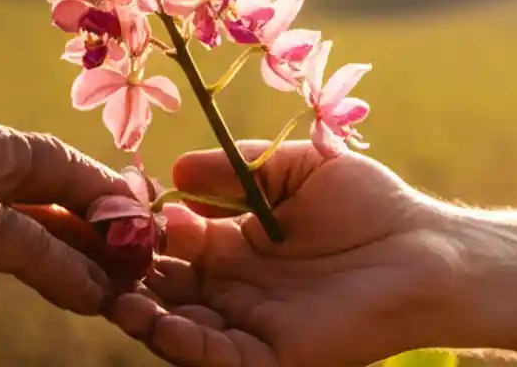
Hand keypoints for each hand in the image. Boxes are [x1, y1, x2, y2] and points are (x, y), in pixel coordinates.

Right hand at [0, 79, 130, 314]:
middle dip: (103, 198)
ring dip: (100, 238)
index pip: (22, 152)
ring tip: (139, 270)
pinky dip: (66, 271)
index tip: (100, 198)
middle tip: (144, 228)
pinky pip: (28, 248)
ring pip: (57, 202)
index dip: (65, 176)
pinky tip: (99, 296)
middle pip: (56, 166)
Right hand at [109, 141, 463, 365]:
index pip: (170, 240)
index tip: (105, 207)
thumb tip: (173, 172)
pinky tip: (159, 323)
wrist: (428, 249)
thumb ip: (237, 170)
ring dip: (141, 314)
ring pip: (177, 327)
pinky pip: (217, 357)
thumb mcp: (297, 168)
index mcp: (236, 243)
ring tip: (113, 296)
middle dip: (125, 275)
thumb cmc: (372, 203)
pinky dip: (183, 344)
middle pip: (162, 287)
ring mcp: (250, 323)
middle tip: (88, 259)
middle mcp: (234, 287)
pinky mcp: (272, 355)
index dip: (137, 226)